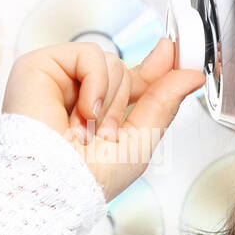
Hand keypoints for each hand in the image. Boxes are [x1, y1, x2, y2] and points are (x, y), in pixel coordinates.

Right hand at [1, 37, 205, 202]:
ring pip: (111, 61)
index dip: (156, 67)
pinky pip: (90, 54)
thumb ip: (165, 102)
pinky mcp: (41, 65)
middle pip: (125, 69)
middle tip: (105, 134)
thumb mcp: (142, 138)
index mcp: (104, 112)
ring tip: (87, 128)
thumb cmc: (91, 176)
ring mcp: (60, 78)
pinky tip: (81, 110)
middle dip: (124, 105)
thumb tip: (193, 75)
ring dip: (109, 101)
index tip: (172, 50)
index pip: (135, 80)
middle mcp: (80, 93)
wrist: (54, 184)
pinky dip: (95, 84)